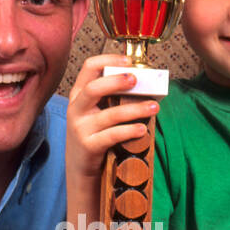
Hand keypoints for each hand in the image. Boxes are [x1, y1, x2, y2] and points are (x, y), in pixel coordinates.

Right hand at [65, 51, 161, 184]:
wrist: (79, 169)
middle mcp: (76, 109)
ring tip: (154, 107)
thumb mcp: (94, 112)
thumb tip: (143, 82)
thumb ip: (110, 96)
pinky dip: (129, 131)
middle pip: (94, 88)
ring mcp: (81, 128)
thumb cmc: (93, 135)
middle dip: (117, 81)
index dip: (108, 60)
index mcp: (78, 95)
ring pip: (110, 114)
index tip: (128, 60)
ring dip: (135, 109)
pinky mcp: (89, 146)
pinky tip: (142, 129)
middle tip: (137, 80)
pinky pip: (112, 136)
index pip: (89, 67)